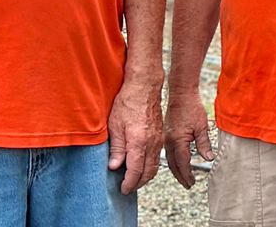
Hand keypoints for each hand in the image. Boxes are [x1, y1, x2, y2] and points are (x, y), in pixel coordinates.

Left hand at [107, 78, 163, 193]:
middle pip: (148, 172)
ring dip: (145, 176)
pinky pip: (157, 156)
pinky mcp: (160, 135)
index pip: (135, 171)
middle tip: (127, 187)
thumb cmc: (128, 102)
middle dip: (138, 183)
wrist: (145, 86)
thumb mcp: (115, 125)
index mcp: (139, 142)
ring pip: (155, 166)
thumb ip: (117, 148)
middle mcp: (151, 143)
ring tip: (134, 179)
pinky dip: (150, 166)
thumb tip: (115, 166)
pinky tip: (142, 164)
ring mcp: (158, 140)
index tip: (123, 189)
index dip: (129, 183)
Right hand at [164, 93, 213, 188]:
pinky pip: (167, 152)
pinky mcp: (165, 134)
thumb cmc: (191, 107)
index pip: (183, 163)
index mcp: (178, 141)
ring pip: (169, 159)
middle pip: (174, 165)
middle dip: (181, 176)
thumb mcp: (201, 126)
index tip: (191, 183)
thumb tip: (209, 158)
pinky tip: (177, 162)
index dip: (187, 175)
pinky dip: (172, 160)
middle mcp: (169, 141)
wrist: (181, 94)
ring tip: (183, 177)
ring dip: (176, 170)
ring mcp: (165, 138)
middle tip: (188, 185)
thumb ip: (204, 144)